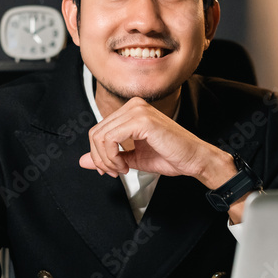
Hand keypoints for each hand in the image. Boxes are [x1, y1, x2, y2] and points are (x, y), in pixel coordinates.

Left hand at [79, 97, 235, 184]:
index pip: (98, 129)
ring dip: (107, 159)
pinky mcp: (142, 120)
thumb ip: (108, 157)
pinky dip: (113, 157)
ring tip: (122, 169)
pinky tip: (125, 165)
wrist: (194, 159)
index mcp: (131, 110)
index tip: (110, 168)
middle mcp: (133, 105)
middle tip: (114, 171)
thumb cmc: (171, 156)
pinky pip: (111, 138)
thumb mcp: (131, 158)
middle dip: (100, 158)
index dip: (98, 153)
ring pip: (101, 136)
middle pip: (95, 132)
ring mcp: (138, 110)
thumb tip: (83, 161)